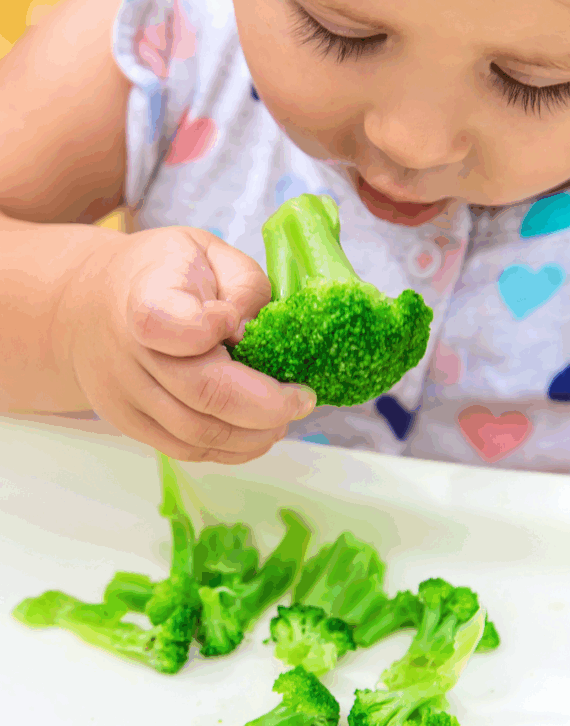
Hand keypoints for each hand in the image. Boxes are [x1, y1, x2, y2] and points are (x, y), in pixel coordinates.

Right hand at [56, 226, 315, 463]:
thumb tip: (253, 331)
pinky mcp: (131, 424)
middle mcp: (129, 353)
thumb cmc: (162, 274)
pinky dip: (232, 449)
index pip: (167, 324)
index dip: (210, 329)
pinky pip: (187, 450)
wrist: (88, 304)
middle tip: (302, 399)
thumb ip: (243, 284)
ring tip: (284, 418)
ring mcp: (126, 395)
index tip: (234, 322)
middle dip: (267, 406)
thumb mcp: (207, 251)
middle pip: (201, 394)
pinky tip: (257, 433)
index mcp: (146, 299)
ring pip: (198, 434)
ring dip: (254, 435)